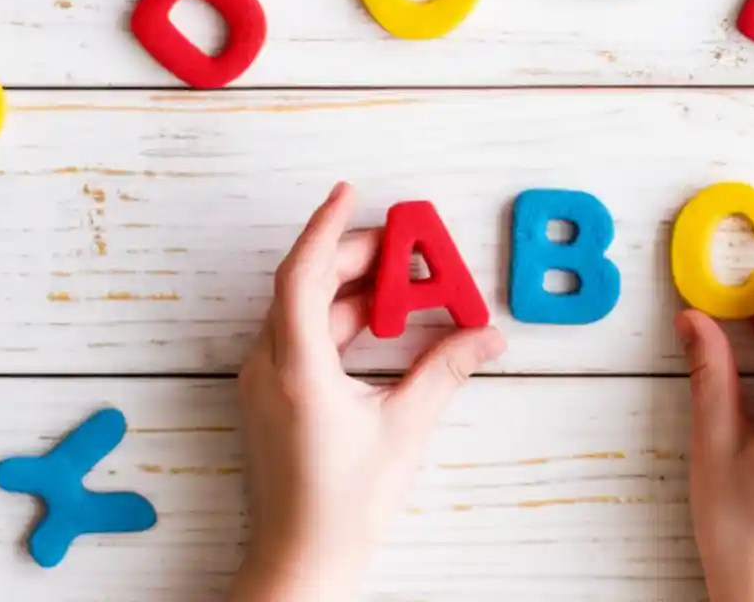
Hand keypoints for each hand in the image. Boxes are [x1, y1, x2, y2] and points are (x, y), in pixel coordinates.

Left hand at [229, 182, 505, 600]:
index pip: (303, 276)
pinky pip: (304, 338)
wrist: (303, 561)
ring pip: (306, 312)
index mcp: (297, 370)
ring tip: (406, 283)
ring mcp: (266, 383)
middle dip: (357, 258)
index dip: (326, 227)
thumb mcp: (405, 430)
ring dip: (354, 291)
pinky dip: (343, 322)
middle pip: (307, 286)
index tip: (348, 192)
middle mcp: (271, 368)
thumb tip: (486, 337)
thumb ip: (445, 371)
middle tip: (407, 245)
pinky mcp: (273, 398)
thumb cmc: (344, 506)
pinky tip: (382, 325)